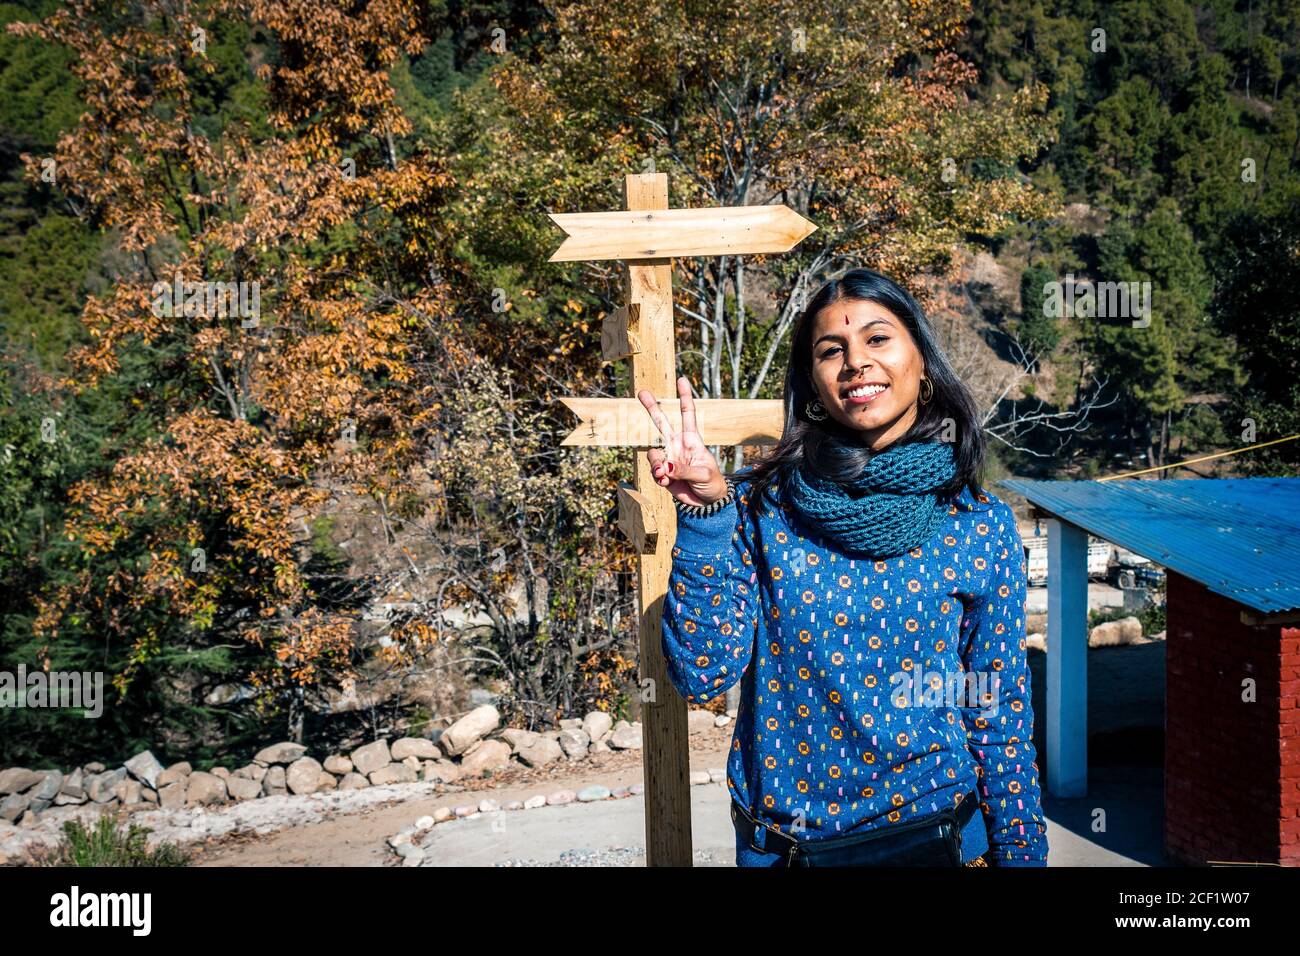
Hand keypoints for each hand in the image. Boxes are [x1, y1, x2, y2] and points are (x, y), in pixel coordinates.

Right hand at [637, 376, 727, 507]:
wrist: (706, 503)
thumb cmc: (712, 483)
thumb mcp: (703, 474)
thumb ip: (684, 469)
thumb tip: (666, 466)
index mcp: (692, 440)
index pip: (688, 414)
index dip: (685, 397)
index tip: (681, 380)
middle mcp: (677, 445)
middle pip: (661, 423)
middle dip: (652, 407)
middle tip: (641, 392)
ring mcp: (669, 458)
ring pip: (653, 453)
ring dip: (655, 463)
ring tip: (663, 474)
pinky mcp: (663, 473)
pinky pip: (653, 470)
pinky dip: (657, 477)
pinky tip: (665, 482)